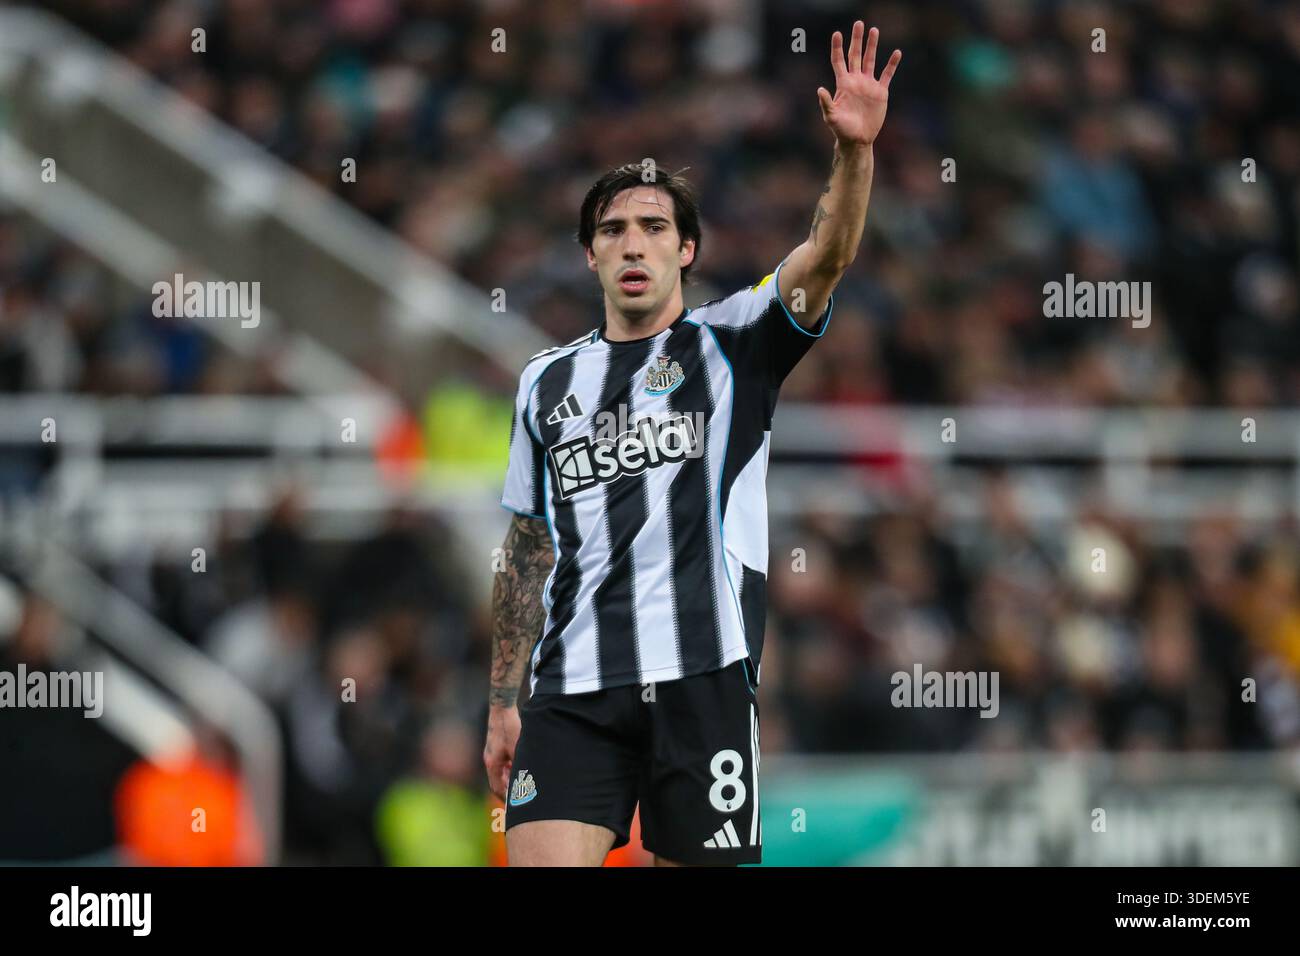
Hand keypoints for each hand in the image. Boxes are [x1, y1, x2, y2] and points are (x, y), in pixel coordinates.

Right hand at [484, 704, 520, 800]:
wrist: (502, 707)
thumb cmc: (510, 727)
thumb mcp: (518, 748)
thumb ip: (520, 765)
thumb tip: (526, 780)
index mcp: (492, 763)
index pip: (496, 788)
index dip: (505, 798)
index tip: (514, 806)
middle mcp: (490, 759)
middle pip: (498, 781)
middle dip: (508, 790)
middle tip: (520, 798)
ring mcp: (492, 752)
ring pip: (501, 772)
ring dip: (510, 778)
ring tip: (523, 783)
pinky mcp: (496, 745)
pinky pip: (502, 762)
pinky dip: (510, 767)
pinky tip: (520, 766)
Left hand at [817, 22, 900, 147]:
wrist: (858, 139)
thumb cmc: (842, 130)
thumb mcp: (831, 117)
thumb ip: (826, 103)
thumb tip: (819, 89)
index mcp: (843, 84)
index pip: (839, 61)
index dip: (838, 47)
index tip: (837, 34)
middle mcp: (856, 81)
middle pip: (855, 55)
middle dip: (857, 40)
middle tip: (859, 23)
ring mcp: (868, 85)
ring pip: (870, 60)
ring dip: (872, 46)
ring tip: (874, 30)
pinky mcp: (880, 92)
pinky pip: (887, 75)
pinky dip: (891, 64)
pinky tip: (896, 52)